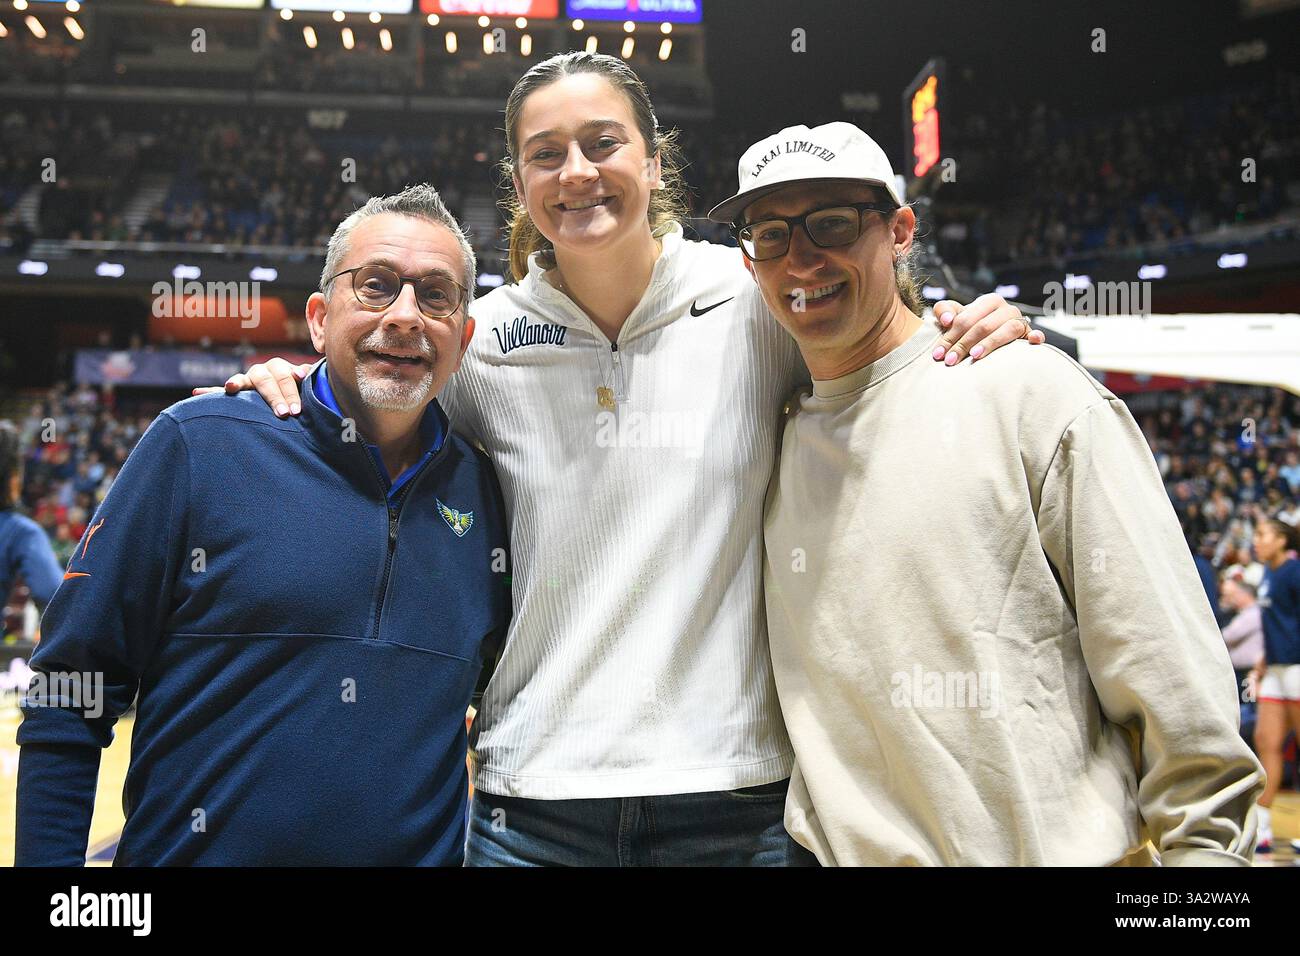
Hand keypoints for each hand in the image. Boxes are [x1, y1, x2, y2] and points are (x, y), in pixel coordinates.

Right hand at [190, 358, 312, 416]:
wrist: (288, 400)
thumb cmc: (300, 395)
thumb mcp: (307, 388)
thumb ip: (309, 379)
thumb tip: (313, 371)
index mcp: (282, 370)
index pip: (287, 375)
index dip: (292, 384)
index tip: (300, 387)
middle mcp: (264, 372)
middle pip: (268, 379)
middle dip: (276, 395)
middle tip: (286, 413)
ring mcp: (248, 380)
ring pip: (245, 380)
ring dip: (238, 383)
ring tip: (231, 387)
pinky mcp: (236, 390)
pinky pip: (219, 391)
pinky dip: (210, 392)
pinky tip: (197, 393)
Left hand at [932, 294, 1045, 365]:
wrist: (988, 335)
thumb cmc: (968, 327)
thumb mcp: (954, 315)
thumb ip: (944, 310)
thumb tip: (948, 320)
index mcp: (989, 301)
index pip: (966, 319)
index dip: (950, 336)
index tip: (938, 354)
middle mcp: (1006, 309)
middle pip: (984, 326)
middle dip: (964, 344)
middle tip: (951, 361)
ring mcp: (1020, 321)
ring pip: (1007, 329)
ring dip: (991, 343)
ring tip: (975, 356)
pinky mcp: (1029, 335)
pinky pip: (1034, 334)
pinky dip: (1035, 337)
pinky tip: (1033, 341)